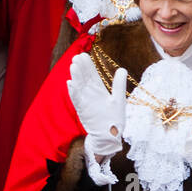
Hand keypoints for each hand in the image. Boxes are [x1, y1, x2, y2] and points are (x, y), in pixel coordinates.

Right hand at [68, 53, 126, 175]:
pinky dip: (73, 92)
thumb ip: (118, 84)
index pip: (91, 75)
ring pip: (79, 86)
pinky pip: (76, 99)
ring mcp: (85, 101)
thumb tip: (121, 69)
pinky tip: (70, 83)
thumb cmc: (114, 118)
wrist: (110, 135)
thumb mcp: (118, 99)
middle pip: (83, 78)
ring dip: (76, 77)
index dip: (87, 65)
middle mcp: (90, 94)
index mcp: (99, 90)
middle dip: (80, 68)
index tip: (83, 55)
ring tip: (73, 66)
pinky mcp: (82, 110)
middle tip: (76, 57)